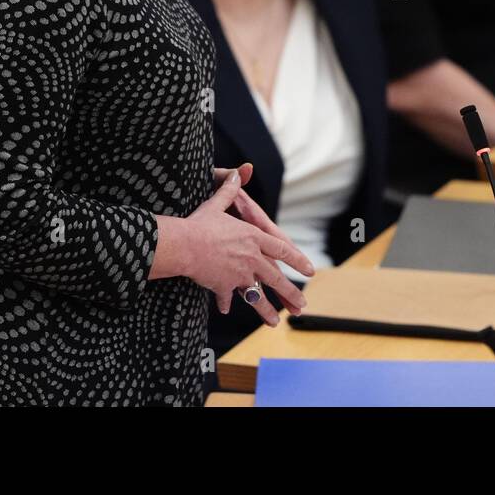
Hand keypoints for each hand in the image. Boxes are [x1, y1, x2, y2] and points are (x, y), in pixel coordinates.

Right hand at [183, 164, 314, 325]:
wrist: (184, 244)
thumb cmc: (200, 223)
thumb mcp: (217, 203)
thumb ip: (230, 189)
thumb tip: (238, 172)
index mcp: (254, 237)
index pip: (282, 250)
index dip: (297, 260)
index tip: (309, 271)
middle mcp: (252, 257)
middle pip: (276, 278)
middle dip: (290, 293)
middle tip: (301, 305)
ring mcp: (239, 274)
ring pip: (257, 295)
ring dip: (266, 310)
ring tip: (275, 322)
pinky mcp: (224, 285)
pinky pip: (227, 296)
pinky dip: (225, 302)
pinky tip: (225, 309)